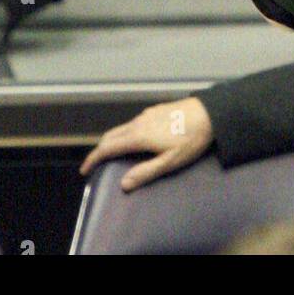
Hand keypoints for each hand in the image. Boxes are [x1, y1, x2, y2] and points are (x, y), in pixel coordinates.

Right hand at [80, 96, 213, 191]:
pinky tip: (133, 140)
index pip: (108, 147)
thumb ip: (145, 172)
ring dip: (112, 141)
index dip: (94, 158)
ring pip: (122, 127)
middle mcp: (138, 122)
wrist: (208, 113)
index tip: (84, 169)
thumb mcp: (170, 162)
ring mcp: (146, 114)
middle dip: (100, 149)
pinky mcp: (155, 110)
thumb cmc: (190, 140)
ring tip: (112, 154)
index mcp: (139, 136)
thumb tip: (123, 183)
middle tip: (95, 164)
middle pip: (111, 135)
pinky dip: (124, 133)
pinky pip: (132, 123)